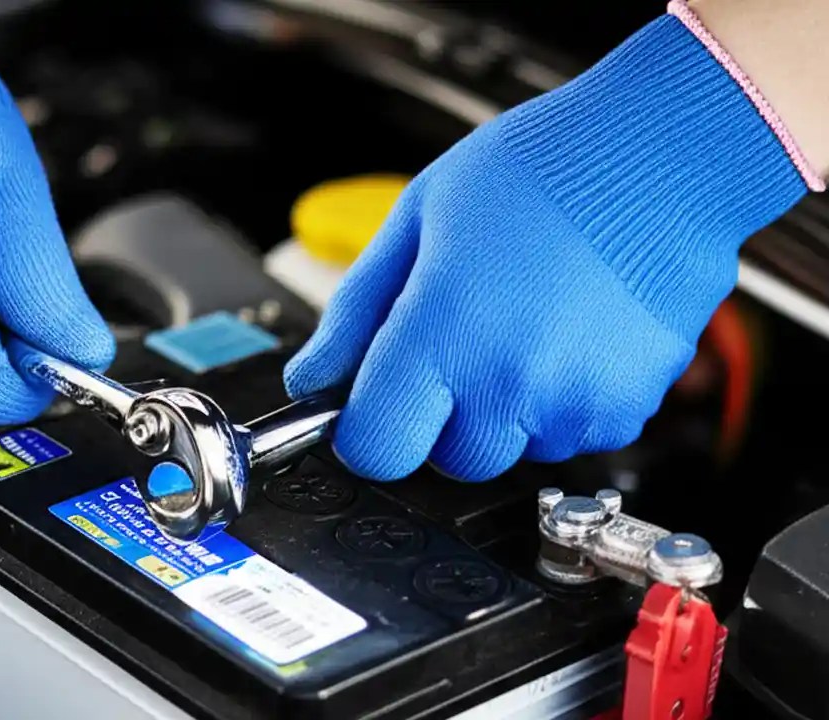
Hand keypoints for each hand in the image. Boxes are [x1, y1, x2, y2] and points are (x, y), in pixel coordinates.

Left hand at [284, 14, 806, 480]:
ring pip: (512, 451)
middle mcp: (507, 384)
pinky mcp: (628, 410)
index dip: (368, 427)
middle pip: (447, 459)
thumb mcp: (417, 219)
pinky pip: (572, 437)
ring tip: (526, 322)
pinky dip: (562, 401)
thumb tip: (310, 379)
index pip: (375, 449)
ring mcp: (573, 405)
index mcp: (442, 334)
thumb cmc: (539, 169)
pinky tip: (570, 333)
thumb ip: (355, 313)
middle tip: (465, 338)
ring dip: (506, 408)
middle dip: (442, 415)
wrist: (661, 156)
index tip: (376, 401)